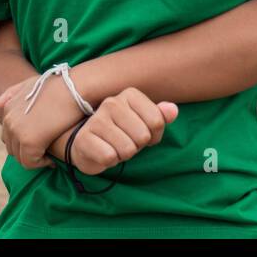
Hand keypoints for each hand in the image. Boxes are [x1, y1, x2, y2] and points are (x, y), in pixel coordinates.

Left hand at [0, 73, 88, 168]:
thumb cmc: (59, 85)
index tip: (41, 142)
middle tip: (45, 151)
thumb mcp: (32, 84)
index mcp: (8, 108)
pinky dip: (41, 163)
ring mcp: (17, 131)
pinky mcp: (29, 141)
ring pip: (20, 157)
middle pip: (12, 148)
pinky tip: (53, 159)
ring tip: (50, 155)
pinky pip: (30, 163)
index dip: (24, 141)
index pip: (8, 135)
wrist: (75, 87)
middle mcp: (9, 120)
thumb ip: (13, 93)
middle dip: (27, 151)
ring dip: (34, 159)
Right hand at [64, 88, 178, 175]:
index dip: (153, 135)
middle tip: (125, 141)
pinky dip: (109, 161)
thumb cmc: (122, 133)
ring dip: (123, 154)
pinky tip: (103, 152)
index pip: (157, 121)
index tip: (141, 133)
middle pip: (143, 136)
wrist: (89, 145)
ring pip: (127, 149)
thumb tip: (173, 110)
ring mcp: (96, 119)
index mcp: (129, 95)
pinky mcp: (83, 138)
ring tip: (114, 147)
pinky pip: (109, 157)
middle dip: (137, 146)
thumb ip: (160, 116)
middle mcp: (112, 102)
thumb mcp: (145, 124)